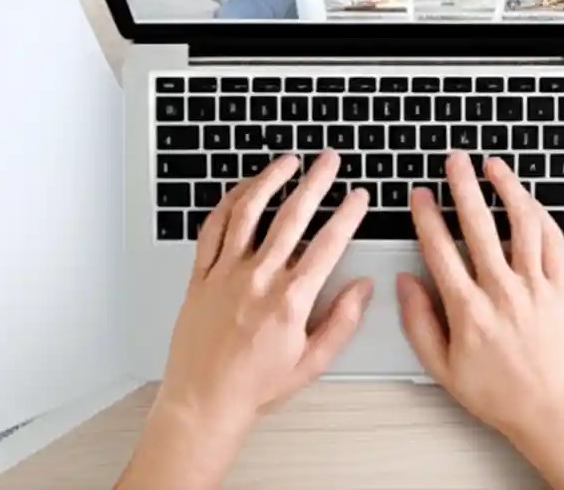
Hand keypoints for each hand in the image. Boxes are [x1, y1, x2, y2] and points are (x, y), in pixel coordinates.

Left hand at [118, 151, 371, 488]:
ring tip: (288, 161)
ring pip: (250, 212)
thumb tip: (363, 289)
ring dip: (271, 180)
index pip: (328, 244)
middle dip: (316, 182)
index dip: (348, 215)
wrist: (203, 401)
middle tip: (329, 161)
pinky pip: (213, 228)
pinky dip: (229, 202)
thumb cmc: (254, 387)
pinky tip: (243, 189)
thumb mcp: (311, 362)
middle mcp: (257, 280)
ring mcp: (225, 274)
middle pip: (292, 216)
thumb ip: (342, 322)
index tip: (358, 197)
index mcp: (290, 301)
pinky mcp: (200, 275)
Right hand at [398, 152, 563, 445]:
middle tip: (454, 161)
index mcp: (468, 311)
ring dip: (507, 189)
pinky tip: (528, 200)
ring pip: (522, 225)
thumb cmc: (495, 393)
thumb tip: (405, 282)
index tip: (419, 195)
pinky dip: (540, 215)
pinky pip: (552, 242)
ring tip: (493, 165)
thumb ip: (418, 322)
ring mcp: (534, 287)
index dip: (426, 216)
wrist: (550, 408)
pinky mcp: (558, 288)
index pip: (440, 250)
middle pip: (480, 226)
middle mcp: (502, 292)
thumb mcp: (441, 367)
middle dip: (463, 186)